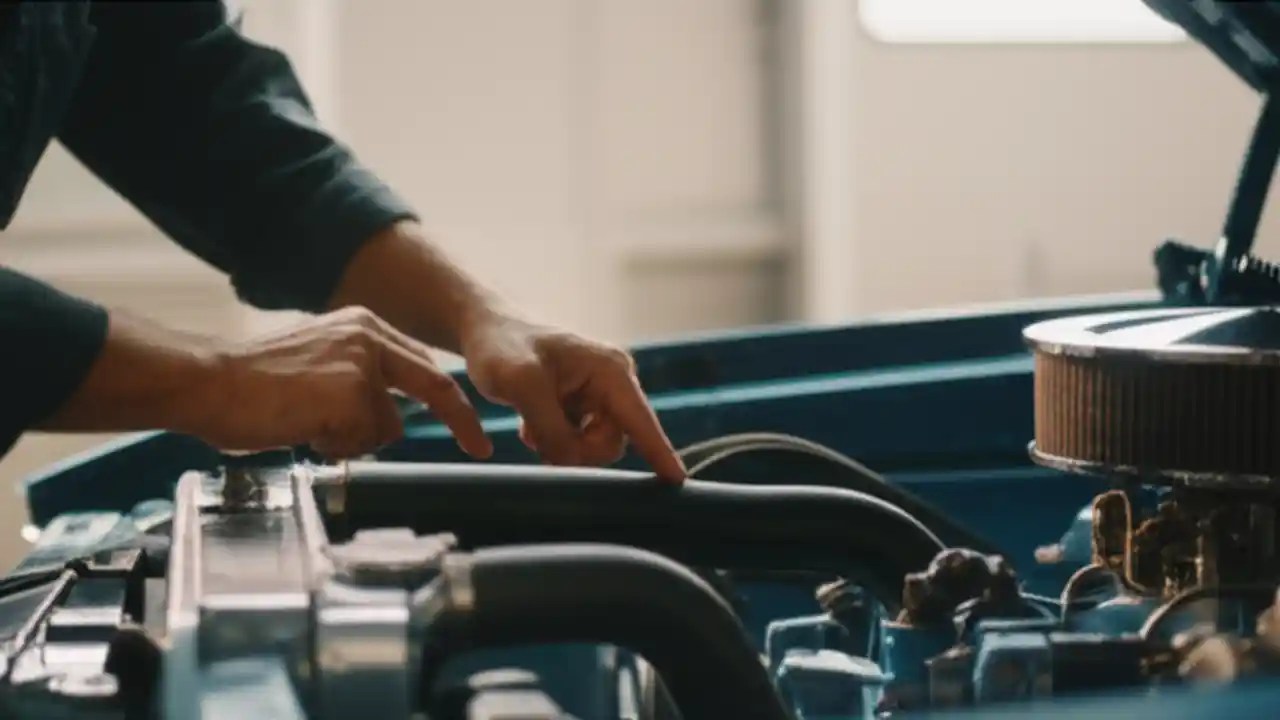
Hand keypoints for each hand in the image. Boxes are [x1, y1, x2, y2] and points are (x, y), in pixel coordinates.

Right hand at [200, 306, 492, 459]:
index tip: (473, 425)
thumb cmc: (251, 385)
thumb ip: (359, 379)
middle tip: (480, 448)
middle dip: (461, 421)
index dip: (451, 399)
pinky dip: (335, 447)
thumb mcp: (320, 365)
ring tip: (308, 424)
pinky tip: (303, 429)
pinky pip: (363, 441)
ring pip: (388, 427)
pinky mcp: (352, 393)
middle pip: (434, 385)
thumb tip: (391, 416)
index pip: (423, 365)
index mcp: (364, 327)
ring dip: (354, 440)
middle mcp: (370, 337)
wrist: (207, 382)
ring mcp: (363, 364)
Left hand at [461, 311, 685, 482]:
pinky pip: (577, 444)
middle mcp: (613, 383)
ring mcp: (598, 397)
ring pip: (592, 448)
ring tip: (532, 422)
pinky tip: (531, 422)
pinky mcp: (582, 408)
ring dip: (560, 446)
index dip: (660, 453)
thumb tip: (573, 463)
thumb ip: (552, 427)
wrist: (483, 331)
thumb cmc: (502, 348)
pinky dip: (552, 441)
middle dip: (577, 449)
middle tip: (538, 434)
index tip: (678, 482)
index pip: (641, 420)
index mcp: (611, 370)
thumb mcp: (521, 384)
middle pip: (611, 444)